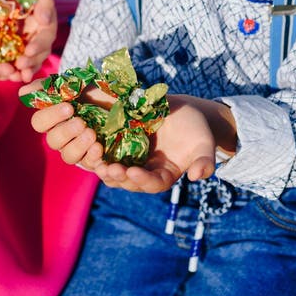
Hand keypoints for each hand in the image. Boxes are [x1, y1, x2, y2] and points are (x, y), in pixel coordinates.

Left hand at [0, 0, 57, 81]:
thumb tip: (47, 19)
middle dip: (32, 61)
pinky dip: (15, 71)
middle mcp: (38, 33)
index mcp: (44, 19)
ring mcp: (26, 42)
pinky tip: (9, 77)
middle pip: (40, 52)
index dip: (39, 45)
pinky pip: (17, 63)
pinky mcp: (13, 48)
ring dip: (25, 70)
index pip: (46, 35)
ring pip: (31, 61)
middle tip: (20, 66)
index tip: (28, 51)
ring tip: (16, 76)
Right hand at [19, 88, 105, 169]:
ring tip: (92, 134)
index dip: (51, 117)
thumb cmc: (91, 91)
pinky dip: (92, 157)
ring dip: (79, 145)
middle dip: (66, 132)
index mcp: (52, 118)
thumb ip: (50, 87)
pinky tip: (99, 147)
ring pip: (67, 156)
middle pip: (53, 141)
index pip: (39, 122)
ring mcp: (75, 148)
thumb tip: (24, 92)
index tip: (69, 107)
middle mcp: (60, 136)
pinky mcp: (91, 158)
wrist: (116, 100)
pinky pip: (87, 163)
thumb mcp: (74, 83)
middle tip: (82, 122)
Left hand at [93, 96, 234, 192]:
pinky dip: (99, 153)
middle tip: (108, 169)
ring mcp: (133, 159)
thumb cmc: (197, 130)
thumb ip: (204, 162)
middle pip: (129, 181)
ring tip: (96, 162)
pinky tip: (91, 145)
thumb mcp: (204, 145)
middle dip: (119, 177)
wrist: (183, 112)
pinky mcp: (122, 145)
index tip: (133, 173)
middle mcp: (146, 171)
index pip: (153, 183)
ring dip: (105, 169)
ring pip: (115, 171)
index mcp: (165, 175)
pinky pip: (108, 153)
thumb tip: (198, 177)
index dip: (143, 180)